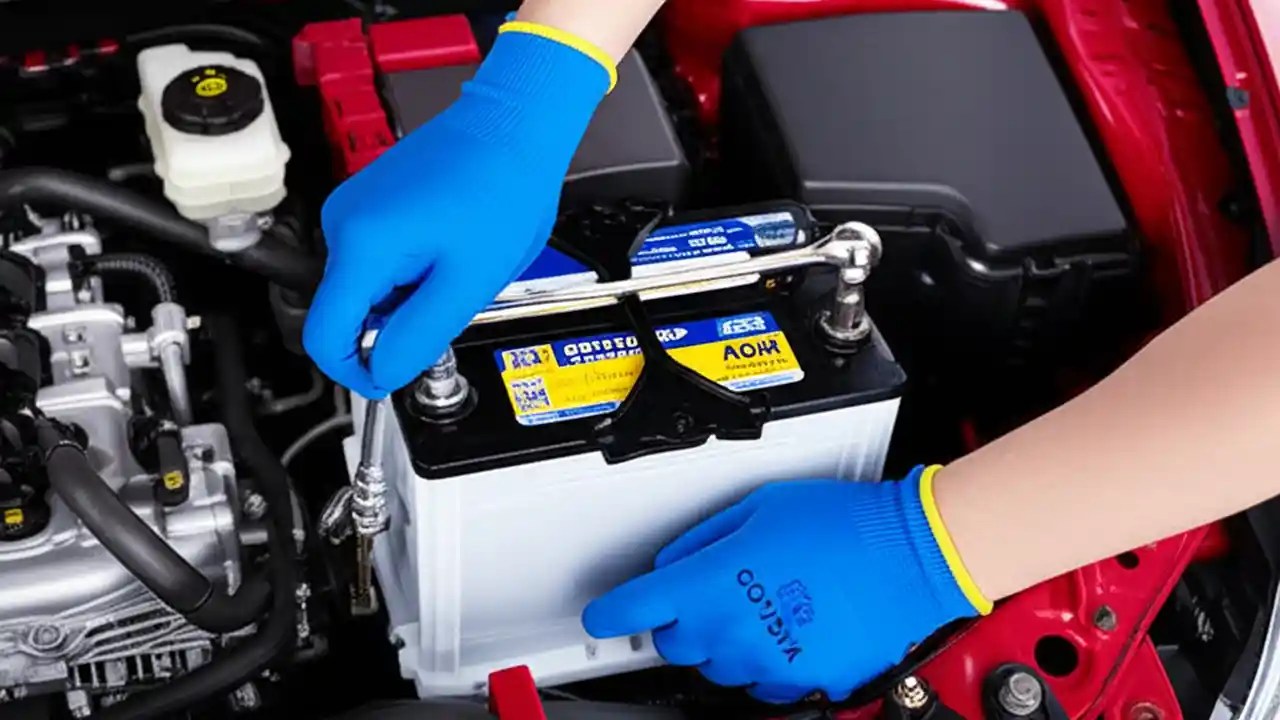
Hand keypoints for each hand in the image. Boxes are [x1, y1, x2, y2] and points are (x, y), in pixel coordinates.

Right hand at [304, 25, 611, 397]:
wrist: (511, 126)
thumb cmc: (501, 189)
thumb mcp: (470, 282)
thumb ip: (419, 335)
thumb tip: (383, 372)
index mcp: (361, 244)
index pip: (323, 335)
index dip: (354, 371)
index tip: (388, 379)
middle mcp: (343, 223)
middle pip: (344, 312)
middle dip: (390, 329)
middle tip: (446, 309)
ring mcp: (352, 210)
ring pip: (362, 289)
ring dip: (403, 300)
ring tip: (452, 272)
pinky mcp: (368, 205)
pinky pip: (374, 262)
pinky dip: (406, 275)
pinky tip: (444, 255)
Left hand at [581, 467, 990, 703]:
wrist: (910, 557)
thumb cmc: (844, 524)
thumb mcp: (760, 507)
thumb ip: (705, 538)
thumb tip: (677, 561)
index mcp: (714, 583)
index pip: (637, 608)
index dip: (612, 613)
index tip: (603, 616)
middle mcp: (734, 630)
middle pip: (674, 642)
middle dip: (681, 619)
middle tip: (710, 592)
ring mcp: (768, 662)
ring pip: (717, 665)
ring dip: (725, 640)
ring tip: (764, 603)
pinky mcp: (802, 681)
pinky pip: (762, 681)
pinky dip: (764, 660)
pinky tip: (789, 628)